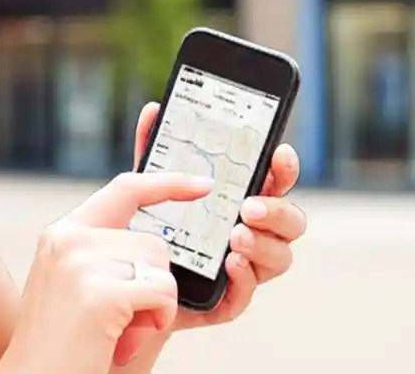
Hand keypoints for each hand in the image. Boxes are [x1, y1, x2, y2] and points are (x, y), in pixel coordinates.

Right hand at [0, 170, 213, 373]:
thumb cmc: (62, 344)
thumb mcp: (76, 285)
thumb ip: (106, 255)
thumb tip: (158, 243)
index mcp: (63, 234)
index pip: (125, 189)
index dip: (167, 184)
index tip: (201, 185)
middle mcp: (68, 240)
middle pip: (152, 242)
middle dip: (153, 284)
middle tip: (122, 319)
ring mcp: (80, 264)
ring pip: (160, 266)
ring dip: (154, 305)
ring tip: (119, 329)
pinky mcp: (99, 293)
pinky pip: (162, 291)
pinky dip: (157, 319)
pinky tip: (126, 338)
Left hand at [132, 102, 306, 329]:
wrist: (123, 281)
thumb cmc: (143, 230)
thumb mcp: (143, 186)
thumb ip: (154, 152)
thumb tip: (154, 111)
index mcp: (241, 200)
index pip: (276, 181)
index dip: (285, 167)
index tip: (278, 153)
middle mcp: (251, 233)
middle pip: (291, 221)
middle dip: (278, 211)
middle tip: (249, 205)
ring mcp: (243, 269)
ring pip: (280, 259)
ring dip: (264, 244)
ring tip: (237, 235)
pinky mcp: (224, 302)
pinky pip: (247, 296)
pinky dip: (244, 278)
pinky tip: (230, 263)